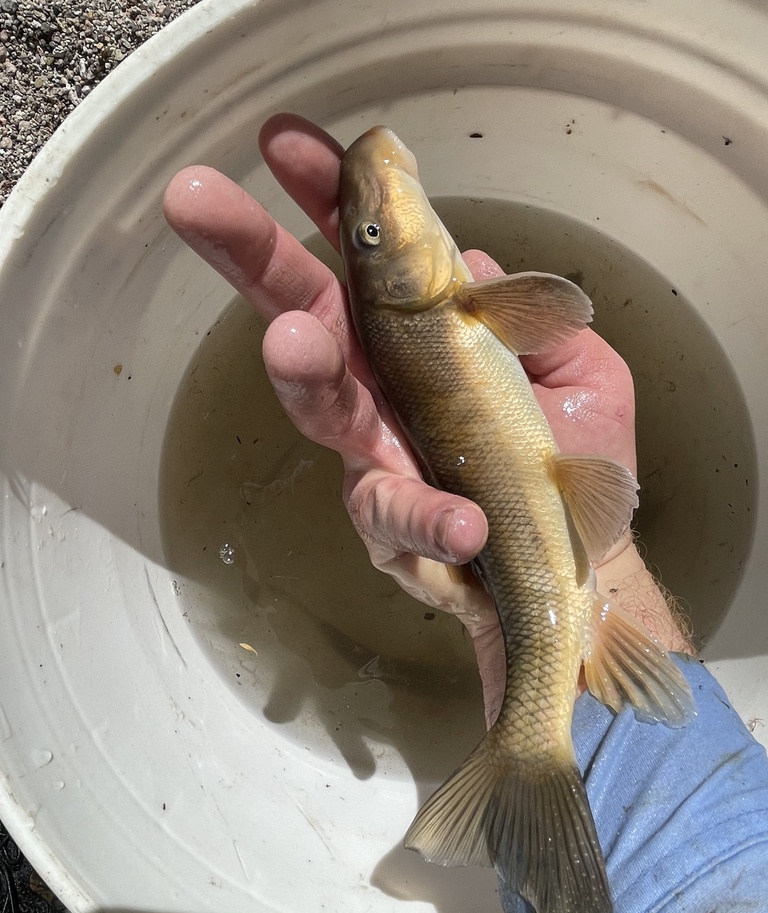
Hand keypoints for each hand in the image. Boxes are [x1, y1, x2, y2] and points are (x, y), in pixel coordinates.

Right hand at [163, 114, 686, 720]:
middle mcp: (380, 393)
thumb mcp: (572, 364)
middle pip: (303, 315)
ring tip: (294, 340)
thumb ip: (528, 313)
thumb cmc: (567, 459)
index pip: (359, 257)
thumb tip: (477, 271)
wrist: (581, 562)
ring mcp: (380, 462)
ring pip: (325, 413)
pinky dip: (428, 517)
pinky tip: (462, 520)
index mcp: (415, 340)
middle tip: (194, 199)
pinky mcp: (400, 537)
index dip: (324, 198)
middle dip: (251, 253)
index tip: (281, 140)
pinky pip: (406, 522)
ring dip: (303, 372)